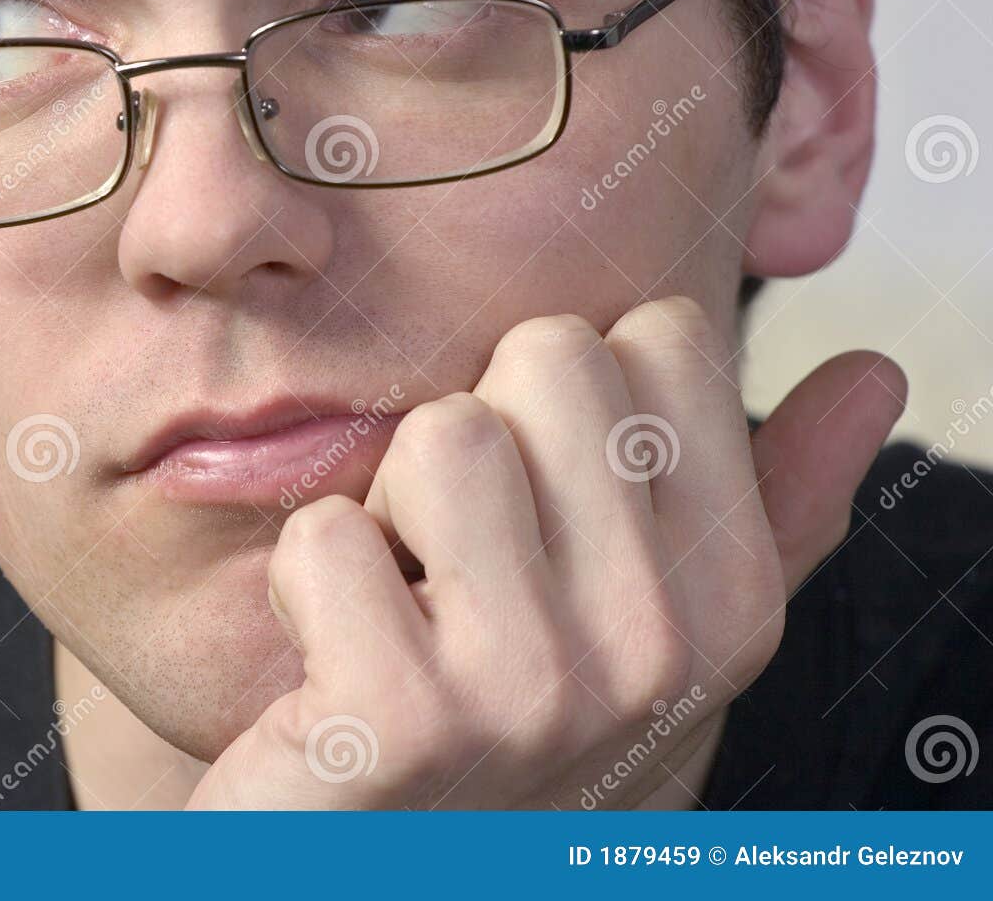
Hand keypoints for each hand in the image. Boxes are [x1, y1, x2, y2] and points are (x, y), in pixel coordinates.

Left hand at [186, 297, 904, 808]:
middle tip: (462, 559)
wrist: (402, 873)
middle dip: (482, 435)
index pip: (664, 336)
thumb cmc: (528, 734)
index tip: (547, 506)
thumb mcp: (670, 634)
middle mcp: (656, 643)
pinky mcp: (398, 720)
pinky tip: (339, 663)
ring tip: (406, 605)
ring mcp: (531, 688)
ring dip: (390, 508)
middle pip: (550, 356)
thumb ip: (774, 501)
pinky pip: (327, 534)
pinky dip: (310, 585)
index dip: (569, 397)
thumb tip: (871, 368)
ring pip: (442, 434)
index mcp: (733, 597)